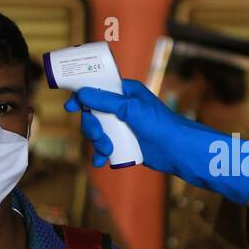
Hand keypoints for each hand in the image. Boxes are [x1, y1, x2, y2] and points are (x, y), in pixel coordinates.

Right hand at [64, 79, 248, 204]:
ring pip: (97, 131)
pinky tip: (102, 161)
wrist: (178, 152)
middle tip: (99, 136)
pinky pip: (105, 147)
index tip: (70, 105)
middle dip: (92, 126)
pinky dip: (101, 155)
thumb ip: (105, 100)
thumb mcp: (131, 109)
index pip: (97, 87)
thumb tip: (82, 93)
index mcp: (125, 92)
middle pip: (92, 113)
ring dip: (98, 142)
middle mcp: (122, 107)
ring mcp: (123, 126)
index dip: (81, 95)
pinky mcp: (125, 143)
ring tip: (108, 150)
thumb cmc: (160, 125)